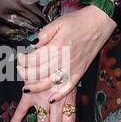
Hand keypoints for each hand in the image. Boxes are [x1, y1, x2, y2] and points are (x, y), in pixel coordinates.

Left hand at [8, 5, 116, 121]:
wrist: (99, 23)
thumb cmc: (78, 21)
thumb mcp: (58, 22)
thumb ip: (44, 34)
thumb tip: (33, 45)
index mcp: (57, 46)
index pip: (34, 60)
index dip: (23, 61)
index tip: (20, 57)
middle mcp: (64, 59)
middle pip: (39, 73)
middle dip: (26, 74)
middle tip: (21, 70)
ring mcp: (72, 67)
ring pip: (51, 83)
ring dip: (37, 87)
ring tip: (27, 87)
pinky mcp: (80, 72)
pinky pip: (69, 87)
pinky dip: (59, 95)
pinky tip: (51, 99)